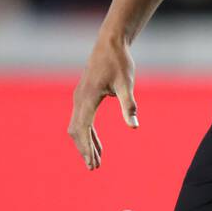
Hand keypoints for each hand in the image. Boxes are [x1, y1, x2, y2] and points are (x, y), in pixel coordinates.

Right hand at [68, 34, 136, 169]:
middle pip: (77, 131)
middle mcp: (79, 99)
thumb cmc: (119, 62)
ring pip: (77, 126)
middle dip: (84, 150)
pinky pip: (82, 119)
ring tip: (96, 161)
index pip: (84, 129)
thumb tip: (134, 127)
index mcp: (88, 98)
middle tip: (94, 167)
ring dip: (85, 144)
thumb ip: (129, 106)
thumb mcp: (127, 84)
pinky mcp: (83, 95)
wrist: (110, 43)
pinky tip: (97, 144)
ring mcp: (79, 97)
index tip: (92, 163)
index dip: (87, 148)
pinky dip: (88, 133)